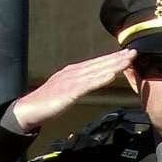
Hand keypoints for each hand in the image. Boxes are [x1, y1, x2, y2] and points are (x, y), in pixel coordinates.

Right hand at [10, 49, 137, 131]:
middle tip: (133, 52)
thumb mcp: (67, 90)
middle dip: (116, 58)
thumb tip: (93, 82)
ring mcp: (71, 82)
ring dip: (112, 65)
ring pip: (96, 71)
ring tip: (127, 60)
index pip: (96, 63)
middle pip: (98, 64)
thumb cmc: (47, 102)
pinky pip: (87, 85)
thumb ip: (80, 85)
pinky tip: (111, 76)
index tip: (127, 54)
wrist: (28, 110)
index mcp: (73, 72)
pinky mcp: (68, 92)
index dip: (112, 58)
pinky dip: (100, 79)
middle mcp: (73, 73)